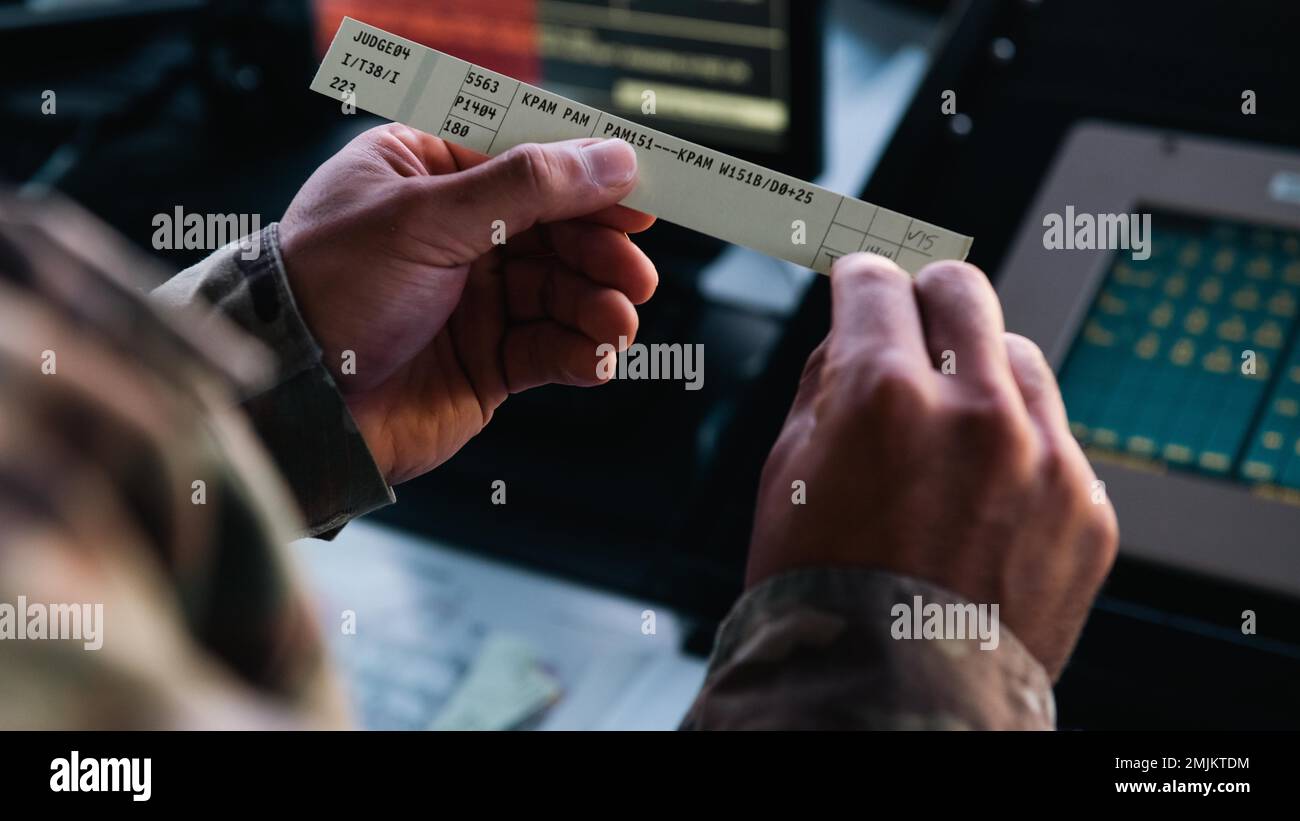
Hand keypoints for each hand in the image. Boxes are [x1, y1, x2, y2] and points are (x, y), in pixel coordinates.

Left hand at [278, 124, 656, 483]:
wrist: (295, 401)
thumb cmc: (329, 290)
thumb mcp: (425, 218)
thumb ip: (524, 188)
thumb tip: (608, 159)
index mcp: (429, 175)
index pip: (528, 162)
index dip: (588, 179)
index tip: (638, 197)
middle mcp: (456, 234)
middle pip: (558, 230)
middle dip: (601, 252)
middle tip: (632, 272)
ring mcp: (474, 300)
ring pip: (563, 293)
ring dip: (598, 306)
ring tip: (615, 322)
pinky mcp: (487, 361)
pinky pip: (551, 349)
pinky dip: (581, 351)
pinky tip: (595, 356)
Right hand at [747, 253, 1118, 676]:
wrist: (889, 704)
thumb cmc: (822, 597)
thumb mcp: (784, 475)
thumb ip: (825, 382)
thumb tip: (857, 329)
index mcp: (883, 395)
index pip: (876, 282)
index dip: (857, 279)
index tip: (860, 284)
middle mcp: (975, 414)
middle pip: (963, 289)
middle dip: (926, 300)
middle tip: (909, 329)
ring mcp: (1044, 461)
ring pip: (1019, 358)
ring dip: (980, 375)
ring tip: (948, 438)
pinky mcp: (1087, 509)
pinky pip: (1055, 438)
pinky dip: (1018, 450)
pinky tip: (983, 502)